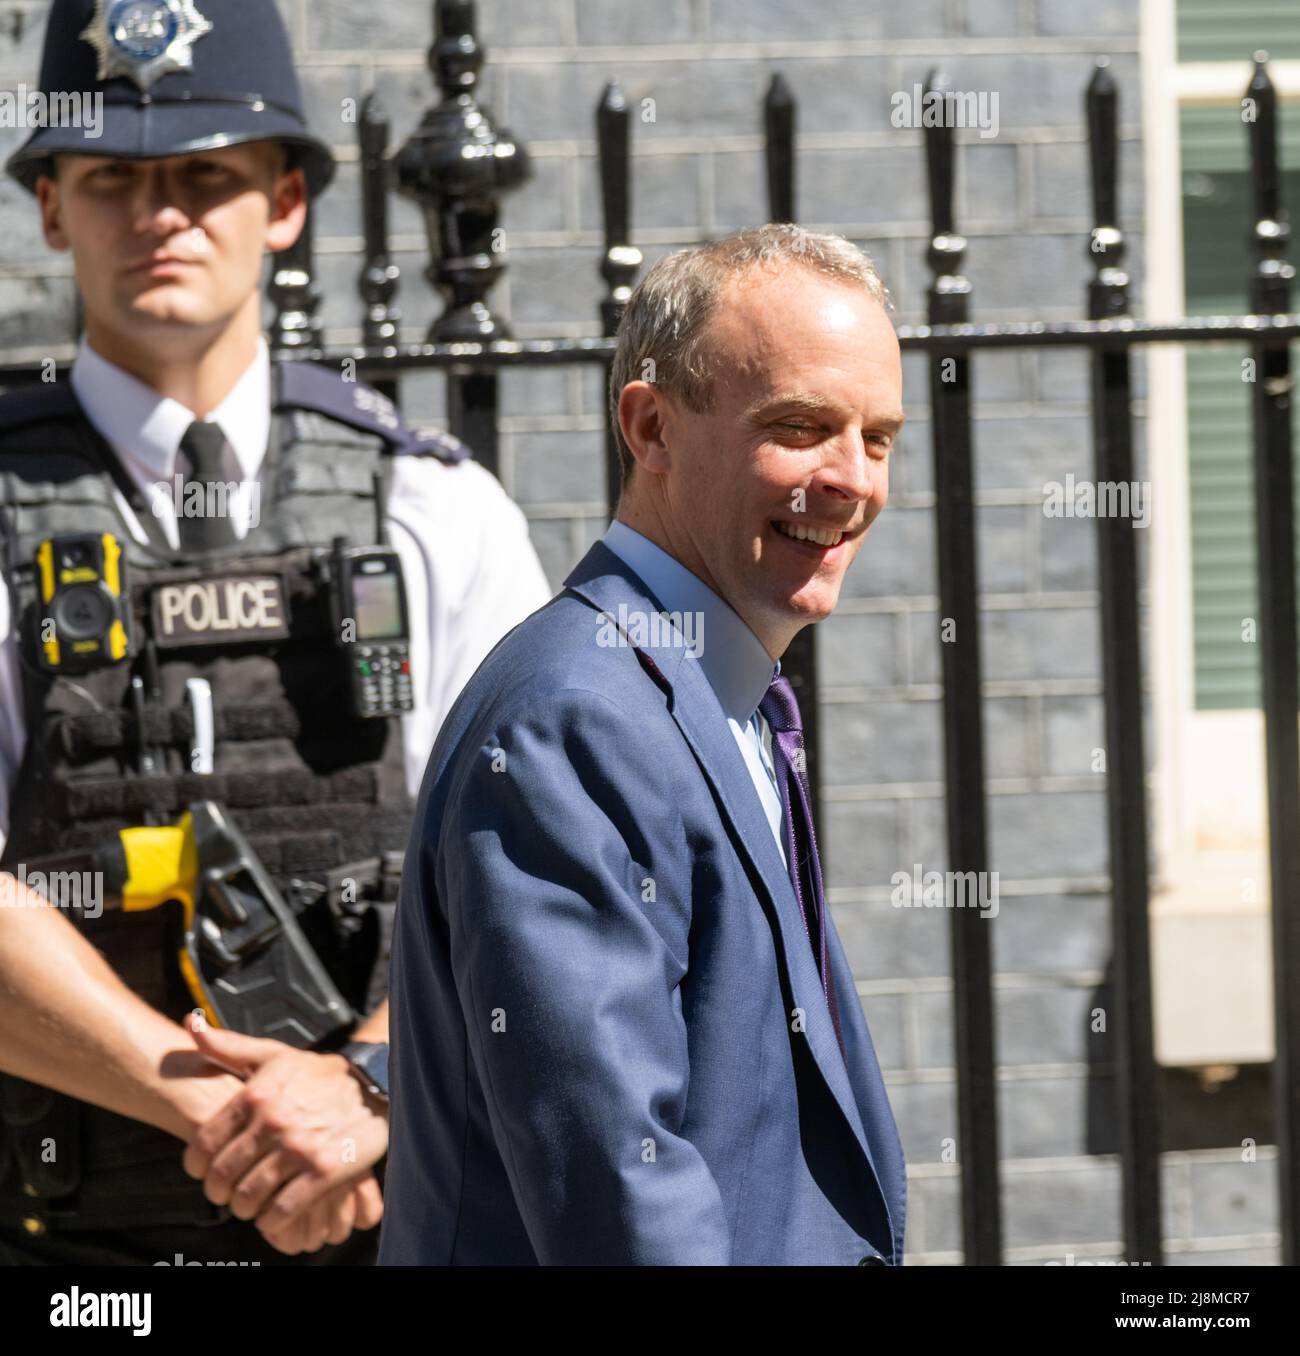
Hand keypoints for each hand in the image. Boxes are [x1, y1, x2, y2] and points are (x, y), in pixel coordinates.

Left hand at [180, 1016, 387, 1243]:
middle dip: (218, 1191)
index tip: (203, 1173)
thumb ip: (228, 1045)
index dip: (196, 1167)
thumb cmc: (317, 1074)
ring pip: (249, 1196)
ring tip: (249, 1204)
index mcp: (256, 1095)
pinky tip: (273, 1216)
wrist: (373, 1085)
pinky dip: (272, 1221)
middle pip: (223, 1175)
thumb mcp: (274, 1054)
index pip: (204, 1145)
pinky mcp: (324, 1171)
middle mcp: (274, 1122)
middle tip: (225, 1194)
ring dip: (244, 1208)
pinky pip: (283, 1210)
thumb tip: (190, 1023)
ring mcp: (299, 1148)